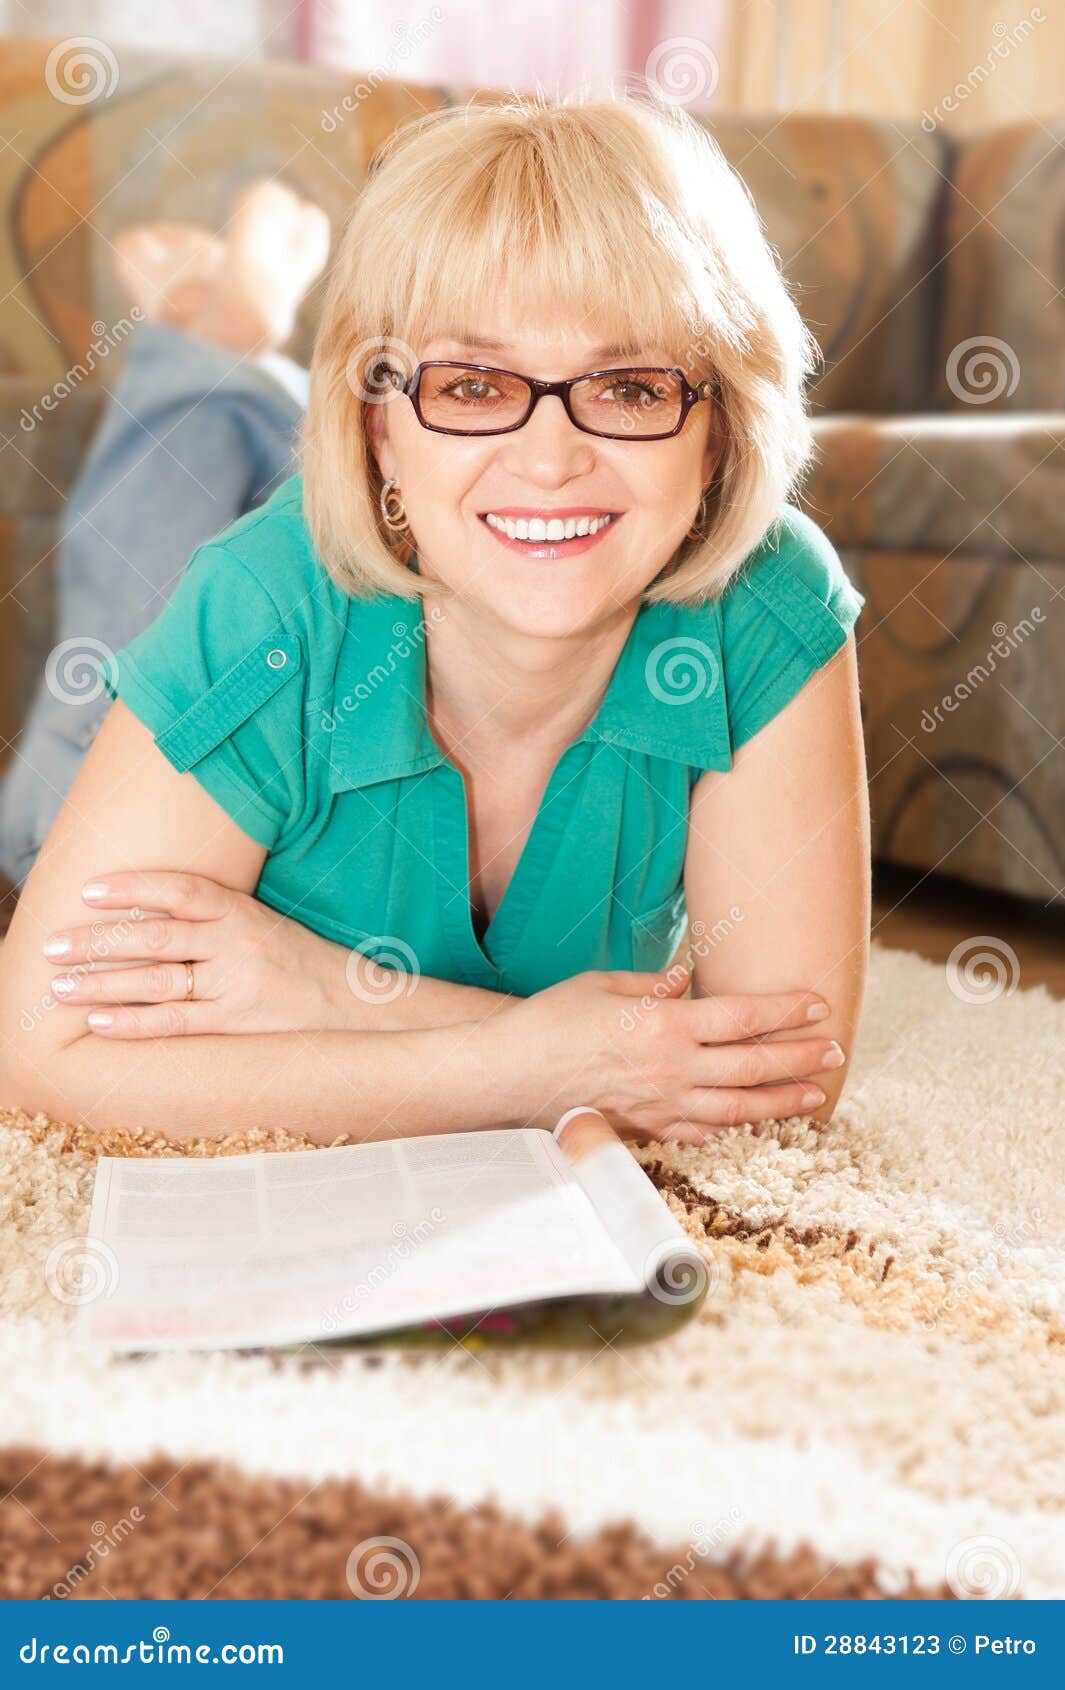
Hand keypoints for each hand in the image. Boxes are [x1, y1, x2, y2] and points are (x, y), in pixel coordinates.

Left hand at [42, 871, 351, 1036]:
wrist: (359, 1006)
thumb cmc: (300, 964)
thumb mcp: (262, 926)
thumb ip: (211, 920)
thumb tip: (142, 919)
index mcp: (243, 912)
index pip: (181, 890)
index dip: (133, 888)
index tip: (88, 892)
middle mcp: (239, 944)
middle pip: (157, 937)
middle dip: (98, 942)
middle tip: (52, 946)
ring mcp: (239, 985)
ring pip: (159, 981)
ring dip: (103, 984)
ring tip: (60, 987)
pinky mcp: (240, 1023)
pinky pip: (178, 1022)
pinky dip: (135, 1022)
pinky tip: (99, 1023)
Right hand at [493, 967, 844, 1141]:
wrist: (509, 1076)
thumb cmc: (549, 1022)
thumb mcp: (601, 984)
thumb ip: (650, 983)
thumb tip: (686, 980)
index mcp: (665, 1025)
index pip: (742, 1016)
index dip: (785, 1010)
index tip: (817, 1004)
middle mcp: (672, 1069)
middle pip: (753, 1065)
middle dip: (799, 1056)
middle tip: (834, 1049)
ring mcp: (661, 1105)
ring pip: (738, 1107)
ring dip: (782, 1099)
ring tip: (816, 1093)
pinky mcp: (645, 1128)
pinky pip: (701, 1131)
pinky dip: (734, 1127)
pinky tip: (753, 1122)